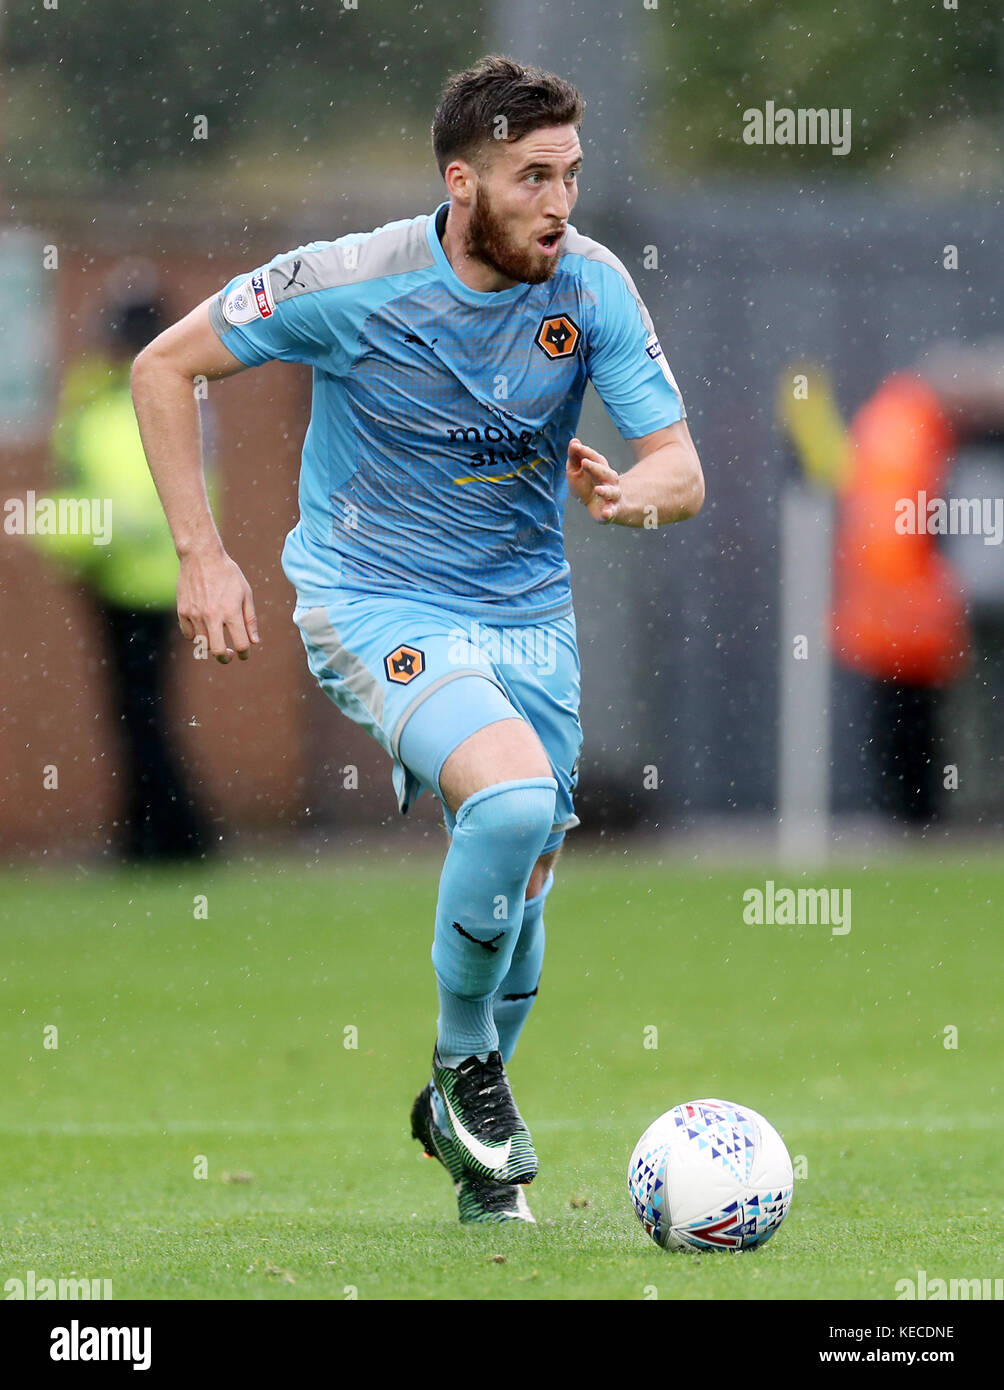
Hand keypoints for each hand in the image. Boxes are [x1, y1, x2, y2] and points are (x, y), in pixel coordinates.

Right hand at [177, 548, 259, 662]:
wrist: (201, 556)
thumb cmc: (227, 574)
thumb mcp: (246, 593)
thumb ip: (250, 619)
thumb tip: (254, 642)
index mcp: (231, 612)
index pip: (241, 644)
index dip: (245, 654)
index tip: (244, 655)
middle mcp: (212, 616)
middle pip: (218, 651)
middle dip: (226, 658)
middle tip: (229, 655)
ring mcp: (195, 615)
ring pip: (203, 643)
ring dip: (211, 644)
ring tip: (216, 637)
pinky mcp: (182, 611)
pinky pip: (189, 634)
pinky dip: (196, 635)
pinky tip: (203, 628)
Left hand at [565, 438, 620, 523]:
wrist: (598, 506)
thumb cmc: (586, 485)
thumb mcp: (576, 470)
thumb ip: (574, 457)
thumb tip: (574, 441)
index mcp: (600, 469)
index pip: (595, 459)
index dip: (586, 452)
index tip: (575, 446)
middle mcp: (609, 480)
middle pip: (605, 473)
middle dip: (595, 467)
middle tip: (584, 462)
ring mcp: (612, 495)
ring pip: (612, 492)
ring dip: (605, 490)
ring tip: (597, 489)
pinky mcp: (611, 510)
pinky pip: (612, 511)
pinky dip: (610, 512)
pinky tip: (606, 513)